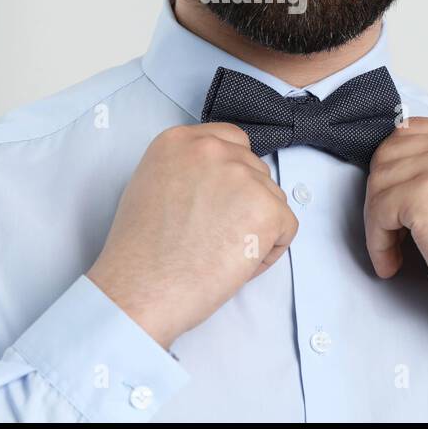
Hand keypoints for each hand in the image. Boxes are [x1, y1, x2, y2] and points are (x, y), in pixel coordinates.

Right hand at [87, 123, 298, 349]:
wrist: (140, 288)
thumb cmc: (141, 251)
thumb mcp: (152, 185)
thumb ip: (188, 170)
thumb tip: (219, 181)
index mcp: (180, 140)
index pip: (232, 141)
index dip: (232, 175)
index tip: (221, 201)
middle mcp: (213, 149)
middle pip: (255, 170)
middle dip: (245, 203)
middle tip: (215, 236)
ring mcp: (242, 176)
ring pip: (273, 198)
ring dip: (257, 227)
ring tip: (220, 253)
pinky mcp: (266, 208)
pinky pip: (287, 227)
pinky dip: (268, 251)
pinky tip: (234, 263)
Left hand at [364, 117, 427, 359]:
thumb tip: (394, 166)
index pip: (412, 131)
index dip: (395, 167)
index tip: (395, 201)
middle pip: (390, 153)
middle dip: (382, 193)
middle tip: (390, 229)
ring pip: (379, 181)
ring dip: (378, 220)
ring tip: (394, 250)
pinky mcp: (425, 196)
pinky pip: (378, 211)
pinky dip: (377, 241)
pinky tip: (392, 262)